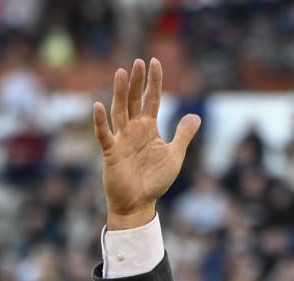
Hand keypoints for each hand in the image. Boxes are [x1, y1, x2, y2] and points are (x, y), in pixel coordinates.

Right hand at [92, 57, 200, 229]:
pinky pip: (104, 134)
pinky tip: (98, 105)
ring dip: (120, 92)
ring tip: (121, 73)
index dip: (154, 81)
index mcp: (148, 128)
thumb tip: (195, 115)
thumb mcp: (174, 156)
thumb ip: (183, 135)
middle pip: (134, 100)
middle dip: (137, 81)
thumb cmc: (155, 181)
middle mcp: (134, 130)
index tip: (155, 62)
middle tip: (138, 61)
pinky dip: (101, 121)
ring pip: (119, 110)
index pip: (151, 99)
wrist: (139, 204)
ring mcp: (121, 139)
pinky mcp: (111, 152)